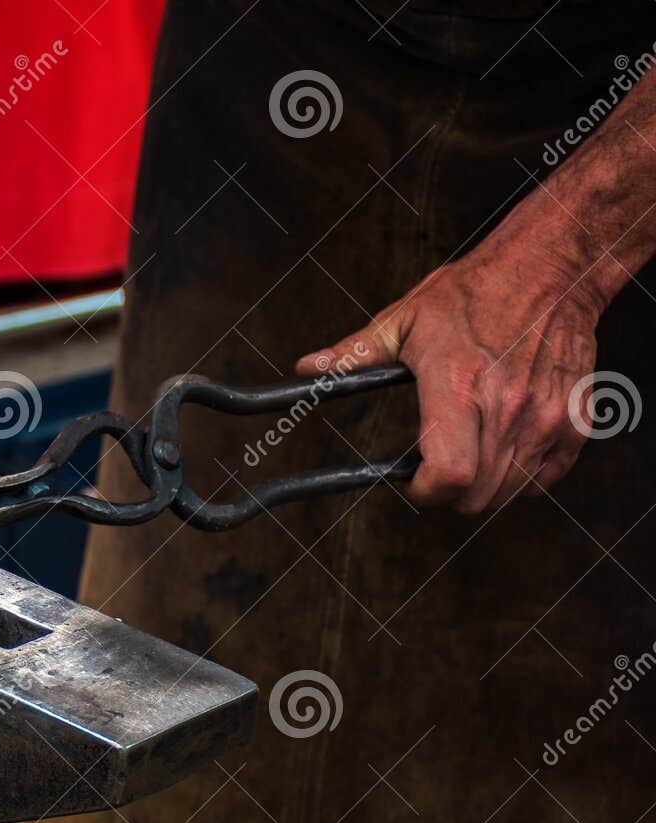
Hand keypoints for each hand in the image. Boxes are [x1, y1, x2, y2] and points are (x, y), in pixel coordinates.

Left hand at [296, 236, 601, 513]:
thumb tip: (305, 368)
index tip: (415, 483)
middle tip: (438, 466)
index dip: (426, 492)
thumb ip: (355, 355)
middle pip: (477, 495)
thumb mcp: (405, 319)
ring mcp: (546, 415)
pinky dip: (524, 475)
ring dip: (485, 485)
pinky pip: (546, 478)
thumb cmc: (476, 291)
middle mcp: (507, 406)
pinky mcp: (576, 418)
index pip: (449, 474)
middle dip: (450, 493)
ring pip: (510, 492)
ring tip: (471, 449)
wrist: (551, 268)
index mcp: (459, 385)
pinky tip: (505, 445)